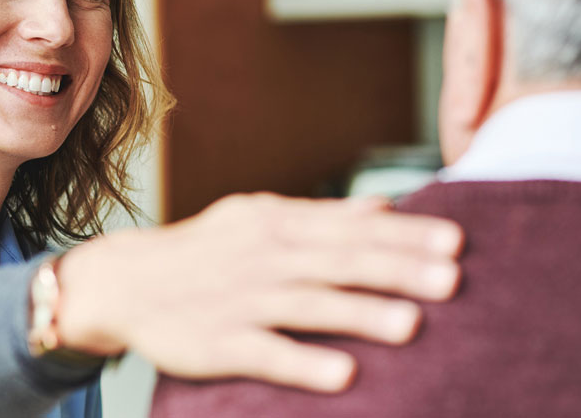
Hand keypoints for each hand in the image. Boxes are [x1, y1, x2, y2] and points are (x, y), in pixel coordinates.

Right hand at [54, 193, 462, 392]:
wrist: (124, 281)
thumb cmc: (205, 250)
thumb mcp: (259, 217)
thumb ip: (324, 215)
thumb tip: (388, 206)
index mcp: (276, 222)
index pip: (350, 227)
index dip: (405, 235)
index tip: (456, 242)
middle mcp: (262, 257)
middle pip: (338, 262)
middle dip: (397, 269)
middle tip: (453, 279)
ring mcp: (240, 300)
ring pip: (308, 305)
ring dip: (360, 313)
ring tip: (413, 324)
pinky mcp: (218, 343)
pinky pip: (265, 353)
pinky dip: (304, 362)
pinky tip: (345, 374)